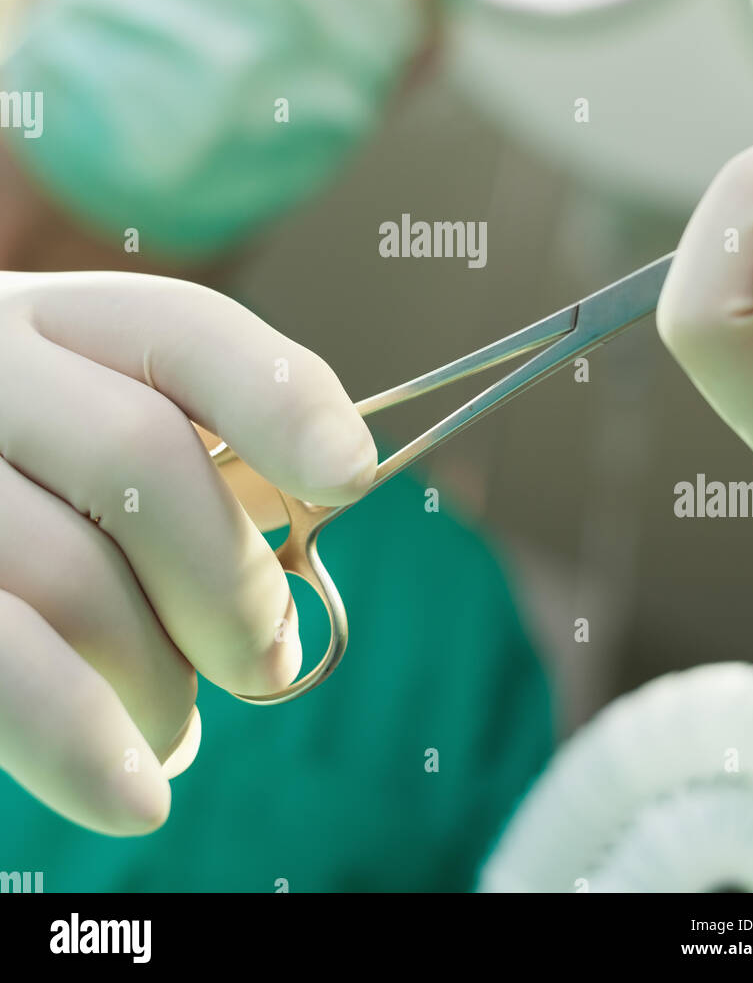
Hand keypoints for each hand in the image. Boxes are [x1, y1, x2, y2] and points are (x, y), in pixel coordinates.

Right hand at [0, 270, 374, 833]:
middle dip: (231, 580)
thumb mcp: (86, 428)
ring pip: (73, 572)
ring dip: (158, 682)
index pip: (182, 331)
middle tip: (266, 661)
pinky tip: (136, 794)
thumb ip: (185, 452)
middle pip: (140, 456)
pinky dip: (79, 741)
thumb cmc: (18, 483)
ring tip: (177, 733)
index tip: (350, 475)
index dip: (280, 399)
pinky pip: (4, 663)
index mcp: (53, 325)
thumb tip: (316, 491)